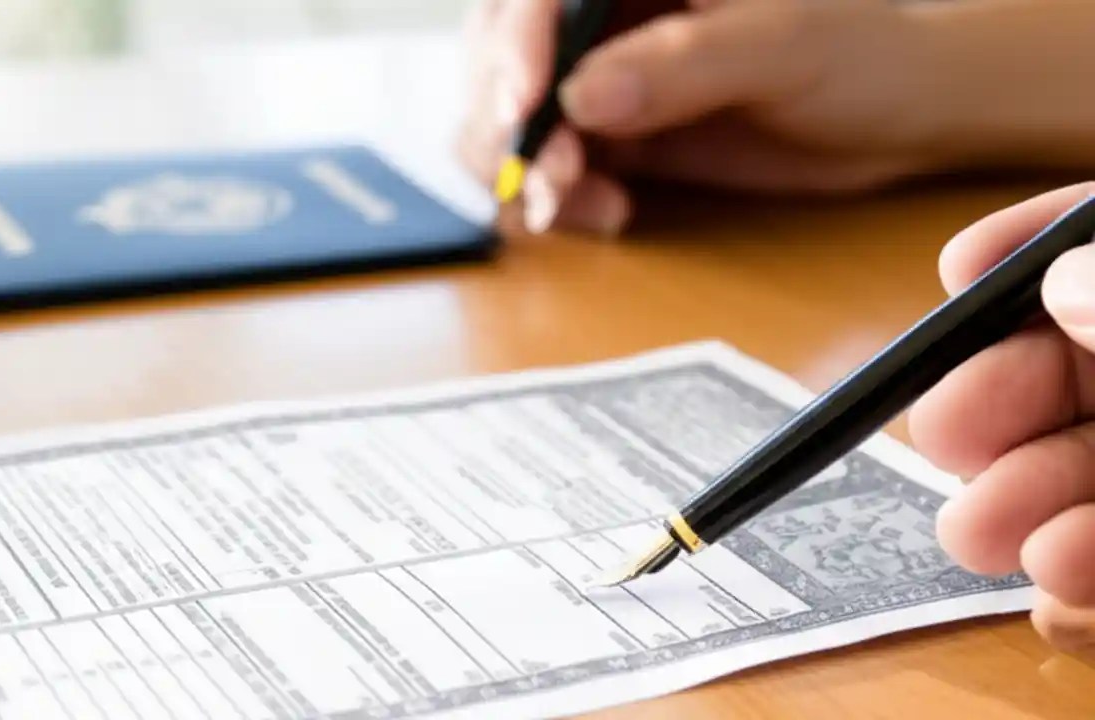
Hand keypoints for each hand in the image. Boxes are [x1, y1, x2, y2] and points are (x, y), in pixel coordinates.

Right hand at [457, 0, 936, 235]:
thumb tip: (581, 97)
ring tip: (575, 205)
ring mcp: (604, 74)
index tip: (525, 110)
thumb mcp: (782, 46)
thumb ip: (682, 64)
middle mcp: (607, 13)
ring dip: (524, 168)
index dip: (515, 46)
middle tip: (552, 176)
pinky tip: (600, 211)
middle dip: (507, 121)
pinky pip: (549, 164)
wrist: (900, 116)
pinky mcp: (613, 133)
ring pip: (511, 117)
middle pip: (500, 55)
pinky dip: (553, 196)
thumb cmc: (861, 52)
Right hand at [910, 182, 1094, 661]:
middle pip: (1065, 377)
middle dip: (991, 405)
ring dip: (1020, 508)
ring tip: (993, 538)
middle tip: (946, 435)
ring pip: (1075, 487)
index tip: (962, 269)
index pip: (1093, 248)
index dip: (1027, 248)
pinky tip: (1059, 599)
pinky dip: (1074, 599)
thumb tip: (1055, 282)